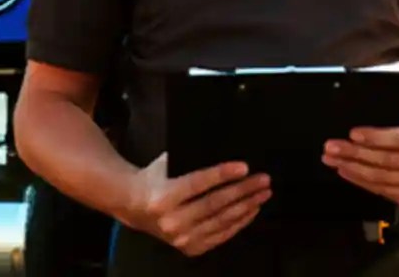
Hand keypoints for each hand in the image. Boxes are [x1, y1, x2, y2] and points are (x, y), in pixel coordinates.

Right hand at [119, 153, 270, 256]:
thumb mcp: (166, 163)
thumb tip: (225, 150)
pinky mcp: (190, 248)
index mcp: (164, 196)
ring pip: (221, 221)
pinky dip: (239, 222)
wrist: (134, 207)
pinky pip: (221, 235)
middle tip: (264, 180)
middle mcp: (172, 220)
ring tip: (263, 193)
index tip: (245, 167)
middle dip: (243, 191)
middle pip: (215, 204)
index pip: (198, 184)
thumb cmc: (155, 178)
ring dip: (247, 206)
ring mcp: (181, 238)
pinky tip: (252, 210)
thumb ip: (191, 160)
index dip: (222, 175)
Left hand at [321, 108, 398, 207]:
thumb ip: (394, 117)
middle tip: (331, 147)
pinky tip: (346, 172)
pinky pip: (383, 191)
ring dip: (352, 169)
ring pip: (382, 179)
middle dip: (354, 154)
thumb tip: (359, 117)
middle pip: (387, 161)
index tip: (352, 133)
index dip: (375, 138)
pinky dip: (361, 182)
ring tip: (331, 159)